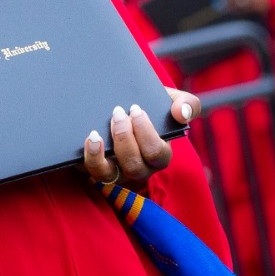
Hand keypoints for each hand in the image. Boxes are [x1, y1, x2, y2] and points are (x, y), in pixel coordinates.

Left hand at [82, 88, 199, 184]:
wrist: (122, 101)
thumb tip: (182, 113)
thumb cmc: (150, 104)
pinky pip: (92, 172)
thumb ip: (186, 104)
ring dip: (101, 155)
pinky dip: (89, 158)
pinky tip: (87, 140)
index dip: (145, 133)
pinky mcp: (97, 168)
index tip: (135, 109)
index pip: (157, 153)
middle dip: (124, 138)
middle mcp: (139, 167)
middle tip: (117, 112)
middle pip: (134, 166)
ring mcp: (117, 170)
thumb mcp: (170, 100)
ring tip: (95, 134)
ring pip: (109, 175)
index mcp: (159, 154)